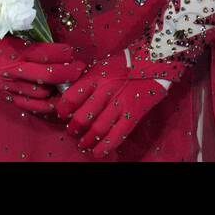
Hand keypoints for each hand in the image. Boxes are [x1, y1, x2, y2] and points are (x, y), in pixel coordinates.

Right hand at [0, 34, 86, 116]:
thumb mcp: (7, 29)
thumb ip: (30, 36)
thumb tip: (54, 40)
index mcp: (12, 51)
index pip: (45, 54)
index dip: (63, 53)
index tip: (72, 51)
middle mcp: (11, 71)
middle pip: (47, 76)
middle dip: (68, 72)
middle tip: (79, 68)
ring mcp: (8, 87)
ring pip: (41, 94)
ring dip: (58, 89)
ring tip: (69, 83)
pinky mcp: (5, 97)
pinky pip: (29, 107)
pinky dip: (45, 105)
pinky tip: (55, 99)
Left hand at [54, 52, 171, 157]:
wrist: (151, 62)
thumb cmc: (123, 65)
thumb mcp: (101, 67)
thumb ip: (87, 82)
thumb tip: (69, 99)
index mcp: (95, 77)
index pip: (71, 97)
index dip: (63, 110)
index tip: (63, 115)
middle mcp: (106, 91)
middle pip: (82, 116)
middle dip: (74, 128)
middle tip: (72, 131)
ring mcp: (120, 104)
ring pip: (98, 128)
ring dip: (87, 140)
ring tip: (83, 143)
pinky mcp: (133, 114)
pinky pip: (117, 135)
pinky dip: (105, 147)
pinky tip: (97, 152)